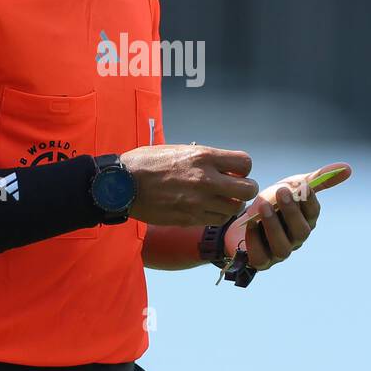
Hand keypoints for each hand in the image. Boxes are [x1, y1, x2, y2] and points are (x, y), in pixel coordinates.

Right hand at [120, 144, 258, 226]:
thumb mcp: (178, 150)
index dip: (242, 168)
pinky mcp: (189, 218)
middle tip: (233, 188)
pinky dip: (217, 216)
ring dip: (230, 204)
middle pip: (248, 189)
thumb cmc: (147, 163)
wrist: (122, 184)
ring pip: (234, 208)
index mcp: (203, 156)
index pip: (245, 163)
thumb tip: (223, 167)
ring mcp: (198, 202)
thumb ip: (204, 159)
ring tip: (218, 200)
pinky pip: (217, 220)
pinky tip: (206, 209)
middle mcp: (206, 179)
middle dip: (245, 189)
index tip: (233, 171)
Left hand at [222, 162, 351, 270]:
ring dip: (273, 226)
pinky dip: (254, 243)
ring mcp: (279, 252)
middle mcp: (296, 239)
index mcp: (306, 220)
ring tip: (263, 206)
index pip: (313, 213)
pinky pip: (260, 258)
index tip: (303, 185)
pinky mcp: (261, 261)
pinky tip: (249, 224)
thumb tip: (348, 168)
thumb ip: (317, 178)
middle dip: (292, 211)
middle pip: (301, 232)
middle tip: (282, 191)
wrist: (244, 221)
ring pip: (282, 247)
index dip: (310, 200)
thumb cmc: (274, 203)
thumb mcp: (293, 186)